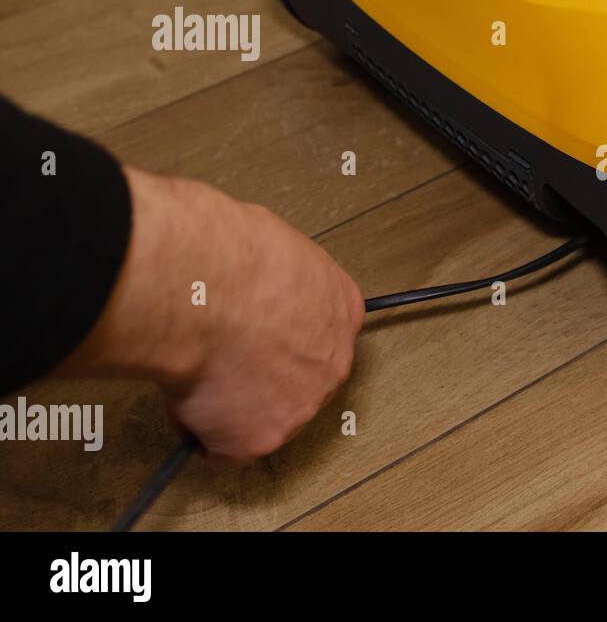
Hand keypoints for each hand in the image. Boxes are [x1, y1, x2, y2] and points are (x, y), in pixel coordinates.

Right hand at [60, 168, 363, 463]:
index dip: (280, 337)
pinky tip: (183, 394)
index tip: (258, 337)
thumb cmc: (226, 254)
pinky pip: (223, 444)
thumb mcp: (269, 244)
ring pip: (261, 413)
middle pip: (297, 379)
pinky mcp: (259, 437)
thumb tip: (251, 273)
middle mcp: (332, 359)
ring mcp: (301, 404)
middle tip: (218, 354)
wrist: (200, 287)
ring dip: (229, 401)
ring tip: (194, 368)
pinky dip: (197, 426)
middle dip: (259, 372)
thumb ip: (273, 277)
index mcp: (340, 308)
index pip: (319, 333)